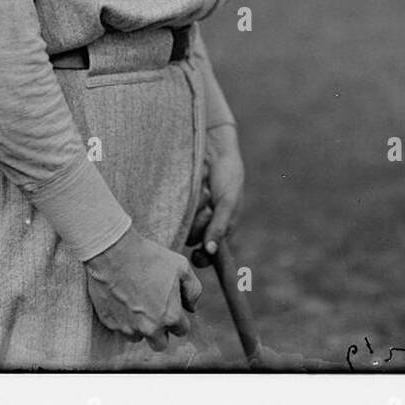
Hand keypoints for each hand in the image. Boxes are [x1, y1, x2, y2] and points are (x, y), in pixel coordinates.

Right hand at [84, 227, 202, 351]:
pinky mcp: (110, 323)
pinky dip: (123, 320)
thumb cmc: (149, 257)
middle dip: (161, 331)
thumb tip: (192, 307)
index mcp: (170, 316)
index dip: (179, 317)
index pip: (182, 330)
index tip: (172, 306)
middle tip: (156, 310)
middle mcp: (150, 328)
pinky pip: (120, 329)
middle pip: (160, 344)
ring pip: (138, 338)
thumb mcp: (181, 266)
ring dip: (140, 327)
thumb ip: (193, 290)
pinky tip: (123, 300)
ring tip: (137, 303)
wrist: (114, 252)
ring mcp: (128, 327)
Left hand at [187, 123, 244, 264]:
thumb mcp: (228, 201)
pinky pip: (175, 207)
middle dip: (201, 223)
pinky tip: (197, 184)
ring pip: (183, 224)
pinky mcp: (176, 198)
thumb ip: (220, 226)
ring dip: (195, 209)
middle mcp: (201, 222)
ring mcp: (188, 210)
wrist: (214, 146)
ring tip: (205, 189)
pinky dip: (188, 198)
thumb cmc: (227, 174)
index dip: (202, 259)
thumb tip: (210, 251)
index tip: (198, 256)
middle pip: (193, 238)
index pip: (207, 254)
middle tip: (209, 206)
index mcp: (218, 228)